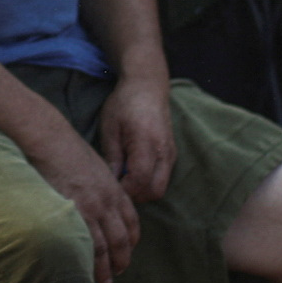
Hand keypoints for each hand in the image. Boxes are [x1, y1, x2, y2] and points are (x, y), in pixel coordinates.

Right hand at [26, 130, 140, 282]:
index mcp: (115, 190)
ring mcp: (90, 210)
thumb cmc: (67, 150)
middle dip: (122, 259)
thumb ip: (101, 187)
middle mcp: (107, 203)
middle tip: (118, 273)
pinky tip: (85, 270)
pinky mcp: (72, 214)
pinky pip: (84, 245)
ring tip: (105, 281)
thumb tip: (98, 200)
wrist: (50, 140)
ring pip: (104, 248)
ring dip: (107, 267)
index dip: (131, 241)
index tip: (128, 251)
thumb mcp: (95, 167)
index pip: (131, 222)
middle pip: (121, 239)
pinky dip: (88, 261)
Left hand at [96, 72, 176, 205]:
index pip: (140, 180)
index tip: (109, 186)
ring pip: (160, 188)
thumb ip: (111, 156)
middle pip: (155, 191)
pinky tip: (132, 171)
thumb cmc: (125, 104)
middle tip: (117, 185)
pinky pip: (163, 179)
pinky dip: (149, 182)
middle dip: (136, 195)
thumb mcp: (110, 127)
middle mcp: (164, 151)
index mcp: (146, 142)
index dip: (124, 190)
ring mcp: (171, 154)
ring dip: (143, 190)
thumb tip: (111, 182)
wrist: (148, 87)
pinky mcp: (172, 155)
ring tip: (124, 178)